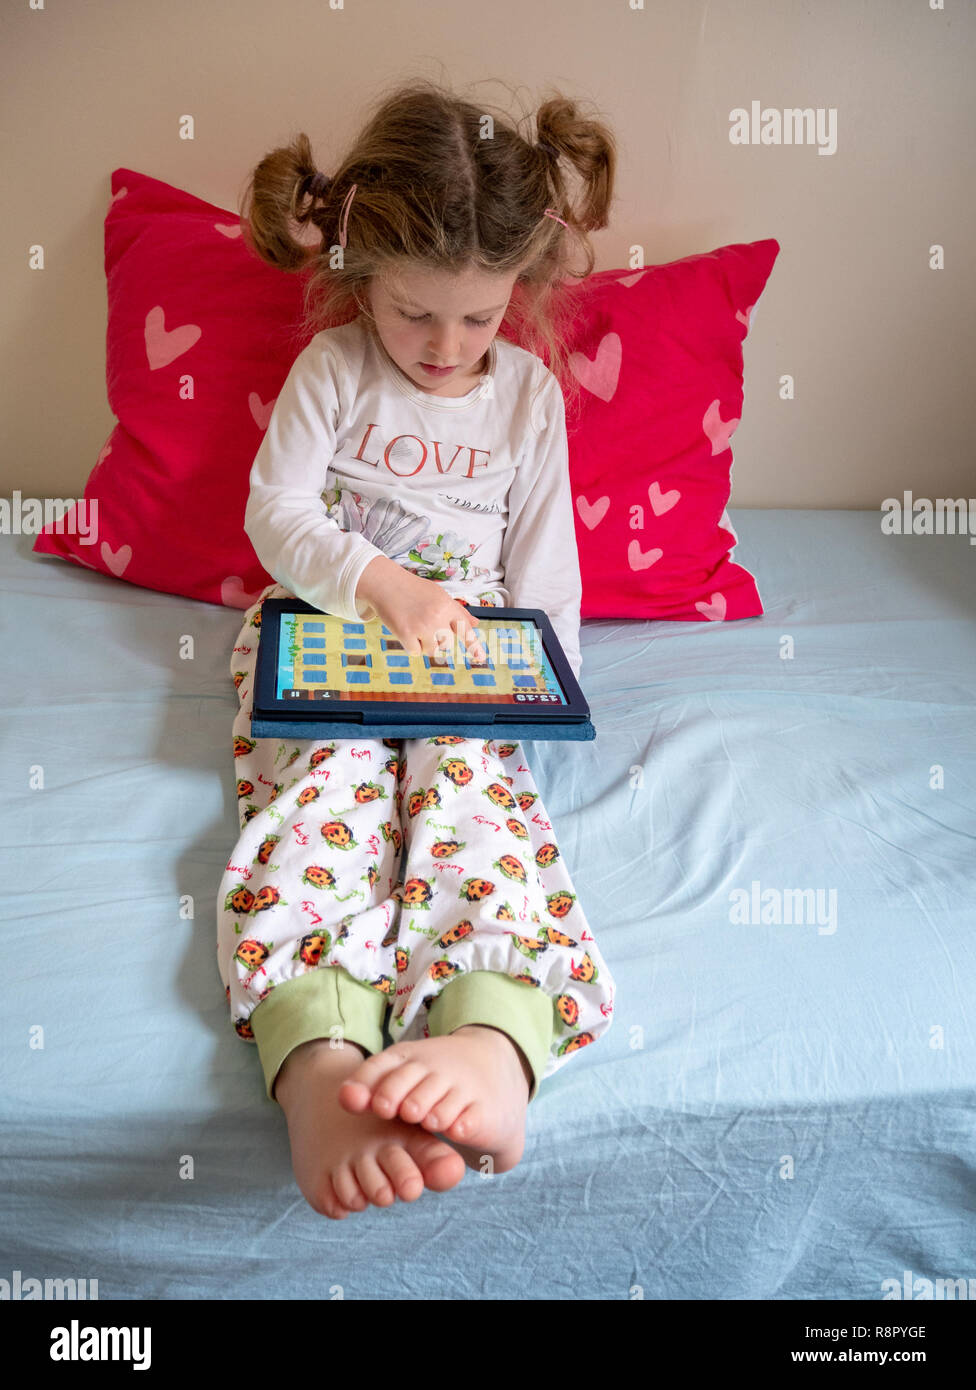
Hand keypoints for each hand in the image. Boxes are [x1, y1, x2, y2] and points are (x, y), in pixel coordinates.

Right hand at [355, 555, 485, 661]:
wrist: (386, 584)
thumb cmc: (414, 590)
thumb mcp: (439, 595)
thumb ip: (458, 611)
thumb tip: (475, 624)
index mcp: (447, 606)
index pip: (464, 629)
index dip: (473, 645)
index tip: (481, 658)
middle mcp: (437, 616)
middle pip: (446, 645)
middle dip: (437, 640)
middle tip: (425, 624)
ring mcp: (422, 626)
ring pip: (432, 651)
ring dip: (424, 643)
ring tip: (414, 625)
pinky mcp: (406, 634)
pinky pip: (416, 652)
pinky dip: (411, 645)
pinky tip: (405, 629)